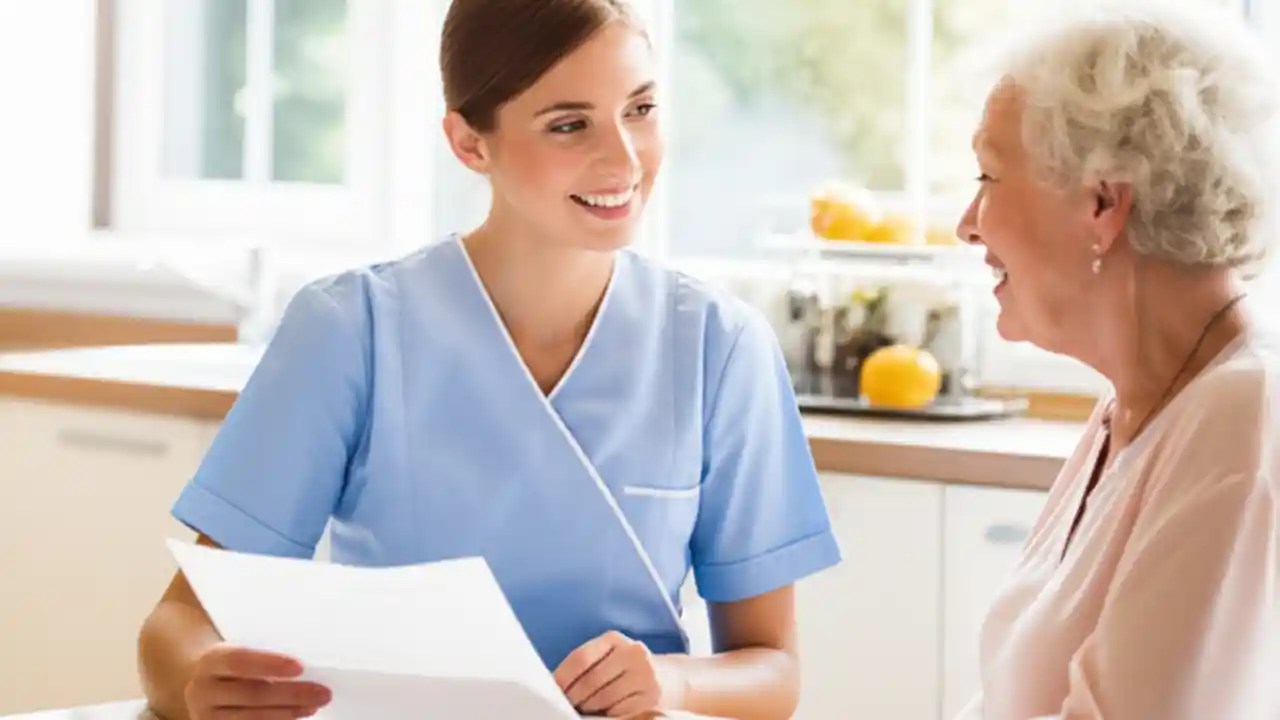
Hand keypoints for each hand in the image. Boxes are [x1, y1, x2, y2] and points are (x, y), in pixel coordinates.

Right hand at [184, 644, 330, 719]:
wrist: (203, 683)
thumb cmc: (234, 662)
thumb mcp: (239, 649)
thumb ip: (263, 653)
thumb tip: (307, 661)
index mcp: (209, 661)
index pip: (239, 661)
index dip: (269, 664)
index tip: (300, 667)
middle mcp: (202, 691)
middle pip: (251, 694)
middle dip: (291, 695)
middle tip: (322, 692)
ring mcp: (206, 716)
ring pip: (251, 718)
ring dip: (288, 713)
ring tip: (314, 706)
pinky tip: (296, 717)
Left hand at [554, 631, 683, 717]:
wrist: (672, 679)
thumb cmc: (629, 669)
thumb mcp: (610, 656)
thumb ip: (587, 665)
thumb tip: (556, 684)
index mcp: (615, 640)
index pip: (581, 658)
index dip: (562, 678)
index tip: (551, 691)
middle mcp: (633, 654)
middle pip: (591, 680)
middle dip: (574, 697)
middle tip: (565, 705)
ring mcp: (645, 677)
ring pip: (604, 699)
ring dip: (588, 708)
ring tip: (583, 710)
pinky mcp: (652, 699)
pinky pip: (619, 712)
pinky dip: (606, 716)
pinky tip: (603, 714)